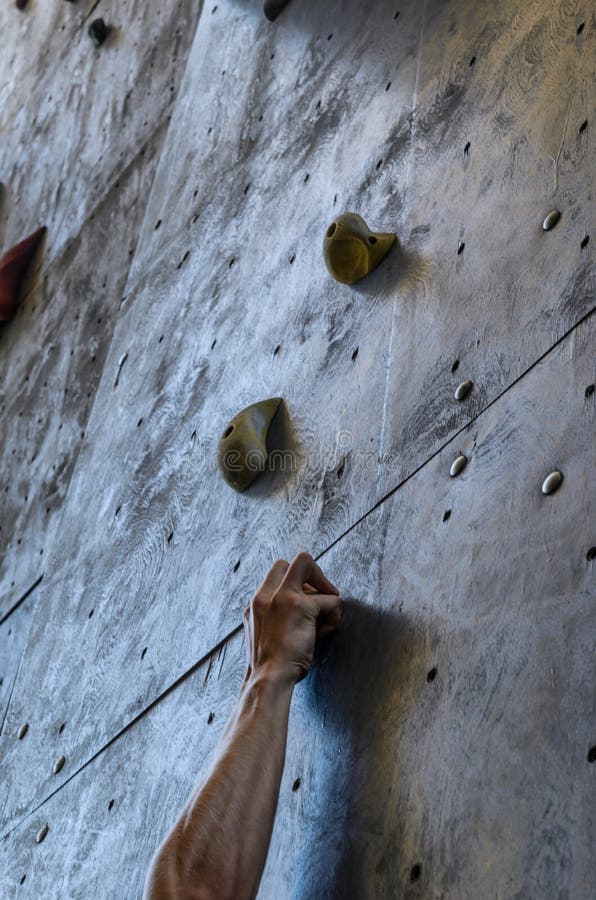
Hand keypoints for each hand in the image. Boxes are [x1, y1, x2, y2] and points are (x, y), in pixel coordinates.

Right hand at [243, 552, 340, 685]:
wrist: (268, 679)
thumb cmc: (271, 666)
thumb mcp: (265, 635)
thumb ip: (276, 617)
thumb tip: (306, 608)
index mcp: (256, 603)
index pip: (278, 571)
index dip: (299, 582)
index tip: (306, 602)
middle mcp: (265, 595)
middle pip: (296, 560)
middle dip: (315, 575)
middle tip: (322, 598)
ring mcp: (281, 597)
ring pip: (310, 566)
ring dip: (325, 597)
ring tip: (323, 622)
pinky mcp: (300, 606)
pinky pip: (330, 600)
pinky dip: (333, 615)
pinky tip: (325, 632)